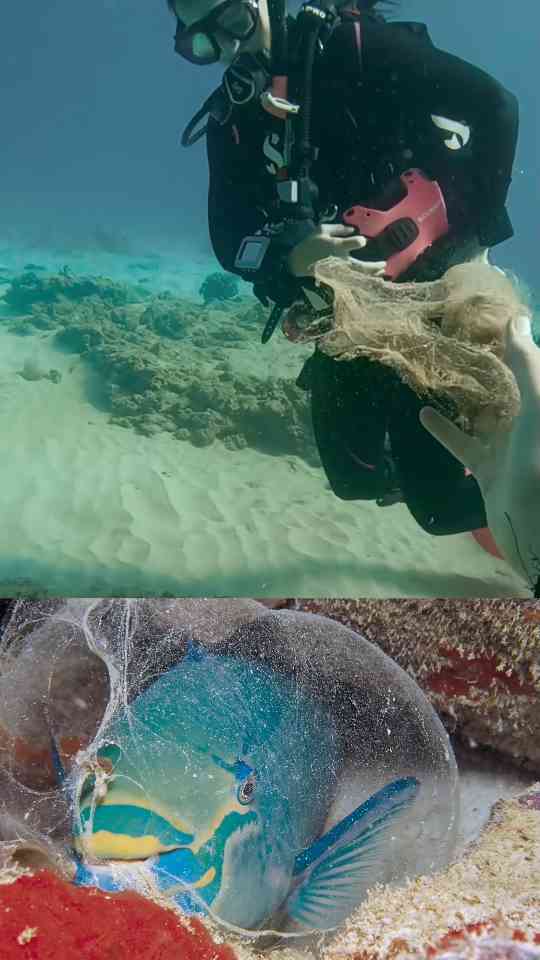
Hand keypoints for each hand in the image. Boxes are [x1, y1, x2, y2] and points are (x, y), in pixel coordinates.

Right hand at [287, 224, 385, 277]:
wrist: (298, 262)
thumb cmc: (310, 243)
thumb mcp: (322, 230)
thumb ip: (339, 228)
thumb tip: (353, 229)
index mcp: (335, 246)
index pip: (352, 244)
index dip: (358, 242)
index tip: (363, 241)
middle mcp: (340, 260)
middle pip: (360, 266)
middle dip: (373, 267)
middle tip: (383, 264)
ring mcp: (339, 271)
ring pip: (358, 276)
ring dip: (371, 275)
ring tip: (382, 271)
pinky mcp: (337, 277)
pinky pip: (353, 280)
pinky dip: (364, 280)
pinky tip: (373, 278)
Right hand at [420, 315, 539, 590]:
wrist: (532, 531)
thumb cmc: (537, 464)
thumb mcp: (536, 407)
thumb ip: (527, 365)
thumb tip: (516, 320)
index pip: (533, 364)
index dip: (521, 340)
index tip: (496, 316)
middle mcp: (531, 421)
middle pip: (513, 385)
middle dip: (492, 363)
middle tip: (462, 336)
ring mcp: (513, 448)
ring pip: (489, 412)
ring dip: (468, 394)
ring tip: (444, 368)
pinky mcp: (492, 470)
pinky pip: (466, 444)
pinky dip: (446, 430)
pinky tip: (424, 414)